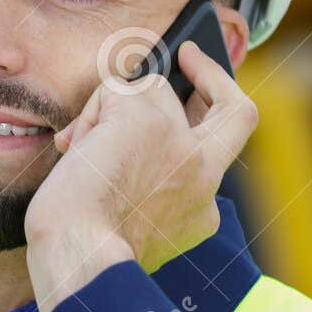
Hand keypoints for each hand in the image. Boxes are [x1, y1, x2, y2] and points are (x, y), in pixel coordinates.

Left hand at [23, 40, 259, 311]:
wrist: (79, 256)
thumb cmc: (90, 252)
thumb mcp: (137, 226)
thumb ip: (148, 183)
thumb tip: (112, 130)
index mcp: (201, 209)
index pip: (219, 159)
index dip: (211, 122)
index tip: (196, 103)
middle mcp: (203, 174)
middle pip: (237, 111)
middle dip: (215, 76)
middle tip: (191, 56)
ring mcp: (181, 143)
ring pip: (153, 91)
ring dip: (111, 111)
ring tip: (82, 149)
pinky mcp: (146, 119)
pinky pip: (117, 90)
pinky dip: (91, 113)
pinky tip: (75, 148)